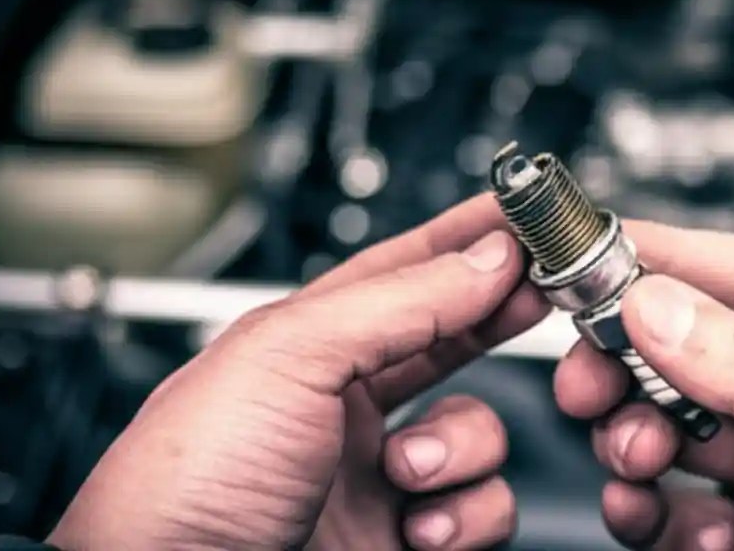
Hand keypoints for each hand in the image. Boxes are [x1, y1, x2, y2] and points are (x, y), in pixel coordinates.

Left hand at [49, 195, 548, 550]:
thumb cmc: (185, 483)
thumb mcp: (289, 357)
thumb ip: (399, 302)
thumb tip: (485, 258)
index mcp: (308, 343)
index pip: (407, 269)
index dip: (469, 238)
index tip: (529, 216)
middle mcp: (347, 404)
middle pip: (455, 340)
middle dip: (500, 320)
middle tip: (547, 295)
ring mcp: (380, 477)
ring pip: (480, 434)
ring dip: (461, 450)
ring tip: (410, 471)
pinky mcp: (409, 539)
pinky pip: (483, 510)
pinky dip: (465, 517)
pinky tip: (418, 526)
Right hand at [555, 222, 733, 550]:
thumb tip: (653, 304)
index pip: (716, 272)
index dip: (639, 258)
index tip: (568, 258)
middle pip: (664, 356)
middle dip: (613, 365)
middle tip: (588, 385)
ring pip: (656, 437)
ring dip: (629, 447)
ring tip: (644, 464)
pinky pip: (676, 521)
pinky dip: (666, 527)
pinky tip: (709, 535)